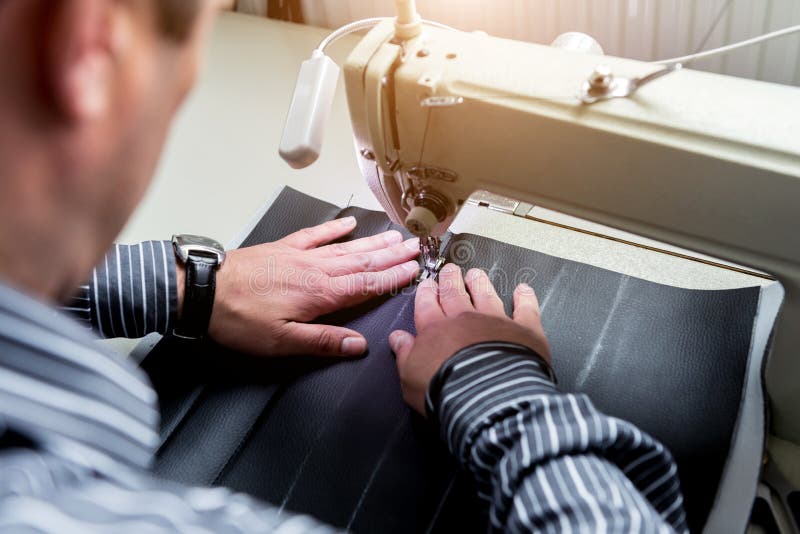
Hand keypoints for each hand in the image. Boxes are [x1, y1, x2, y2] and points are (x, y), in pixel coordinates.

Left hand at [206, 217, 419, 356]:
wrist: (203, 289)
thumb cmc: (239, 319)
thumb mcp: (281, 341)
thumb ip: (323, 342)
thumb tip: (359, 346)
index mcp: (320, 294)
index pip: (366, 284)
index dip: (392, 277)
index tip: (414, 269)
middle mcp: (316, 270)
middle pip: (363, 261)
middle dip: (391, 255)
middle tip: (416, 246)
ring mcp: (300, 255)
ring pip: (346, 247)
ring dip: (373, 242)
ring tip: (395, 236)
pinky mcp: (283, 248)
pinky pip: (316, 235)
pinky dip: (334, 228)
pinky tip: (349, 223)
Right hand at [389, 263, 549, 413]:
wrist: (486, 398)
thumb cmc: (444, 391)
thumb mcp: (410, 378)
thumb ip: (404, 354)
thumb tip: (397, 337)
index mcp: (435, 329)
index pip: (428, 305)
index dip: (427, 293)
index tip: (428, 285)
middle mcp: (464, 319)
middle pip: (455, 293)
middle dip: (451, 280)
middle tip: (450, 270)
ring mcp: (495, 321)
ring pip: (486, 295)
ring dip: (480, 283)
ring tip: (476, 274)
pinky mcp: (523, 330)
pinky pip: (525, 309)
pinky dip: (525, 298)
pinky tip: (523, 289)